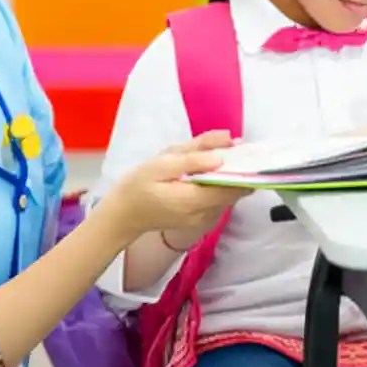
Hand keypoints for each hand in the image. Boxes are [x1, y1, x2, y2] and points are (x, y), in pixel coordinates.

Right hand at [100, 131, 249, 243]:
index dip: (242, 168)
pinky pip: (219, 200)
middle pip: (234, 191)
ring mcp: (204, 220)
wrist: (124, 214)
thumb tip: (223, 153)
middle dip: (235, 169)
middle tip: (226, 146)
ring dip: (226, 176)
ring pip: (228, 195)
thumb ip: (193, 158)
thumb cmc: (138, 185)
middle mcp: (204, 215)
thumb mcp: (161, 164)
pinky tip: (203, 172)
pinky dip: (218, 185)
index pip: (233, 187)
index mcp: (193, 200)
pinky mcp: (202, 220)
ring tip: (211, 156)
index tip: (241, 148)